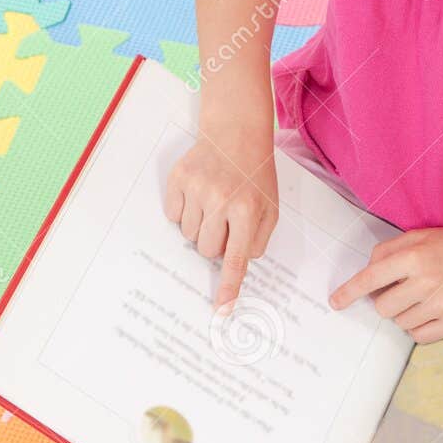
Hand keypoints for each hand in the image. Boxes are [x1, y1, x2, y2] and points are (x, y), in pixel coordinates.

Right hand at [164, 125, 277, 311]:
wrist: (236, 132)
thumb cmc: (255, 175)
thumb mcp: (270, 207)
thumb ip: (257, 240)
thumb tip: (238, 264)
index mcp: (247, 210)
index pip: (235, 259)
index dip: (228, 287)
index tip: (221, 310)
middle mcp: (220, 201)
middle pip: (206, 250)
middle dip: (215, 243)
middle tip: (225, 221)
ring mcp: (196, 189)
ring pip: (188, 235)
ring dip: (200, 227)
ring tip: (213, 203)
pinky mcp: (178, 179)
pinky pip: (172, 216)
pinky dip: (183, 211)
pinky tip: (198, 194)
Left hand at [329, 224, 442, 342]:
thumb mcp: (419, 236)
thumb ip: (388, 251)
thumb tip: (366, 274)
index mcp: (413, 256)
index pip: (370, 279)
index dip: (348, 292)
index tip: (335, 302)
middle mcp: (426, 281)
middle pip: (382, 308)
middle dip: (386, 302)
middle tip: (402, 291)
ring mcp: (442, 304)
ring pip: (400, 323)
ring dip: (404, 314)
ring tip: (423, 298)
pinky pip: (419, 336)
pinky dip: (418, 327)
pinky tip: (431, 311)